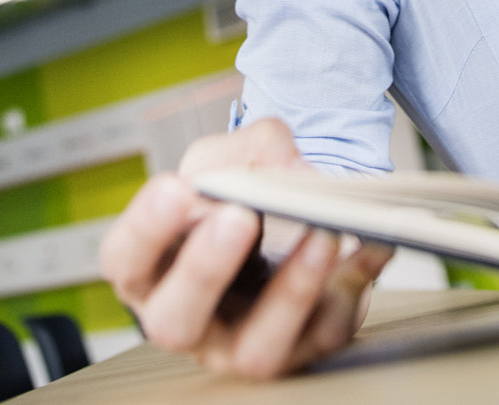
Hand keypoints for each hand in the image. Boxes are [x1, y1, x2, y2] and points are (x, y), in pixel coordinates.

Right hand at [98, 118, 394, 377]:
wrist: (288, 216)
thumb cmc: (236, 196)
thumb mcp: (229, 157)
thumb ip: (250, 149)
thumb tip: (291, 172)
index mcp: (152, 270)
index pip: (126, 262)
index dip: (146, 230)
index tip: (177, 188)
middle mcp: (189, 319)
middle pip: (176, 321)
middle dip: (206, 271)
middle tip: (238, 217)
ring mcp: (244, 344)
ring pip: (257, 349)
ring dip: (291, 291)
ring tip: (319, 235)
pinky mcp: (305, 347)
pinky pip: (331, 330)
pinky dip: (356, 283)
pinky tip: (372, 245)